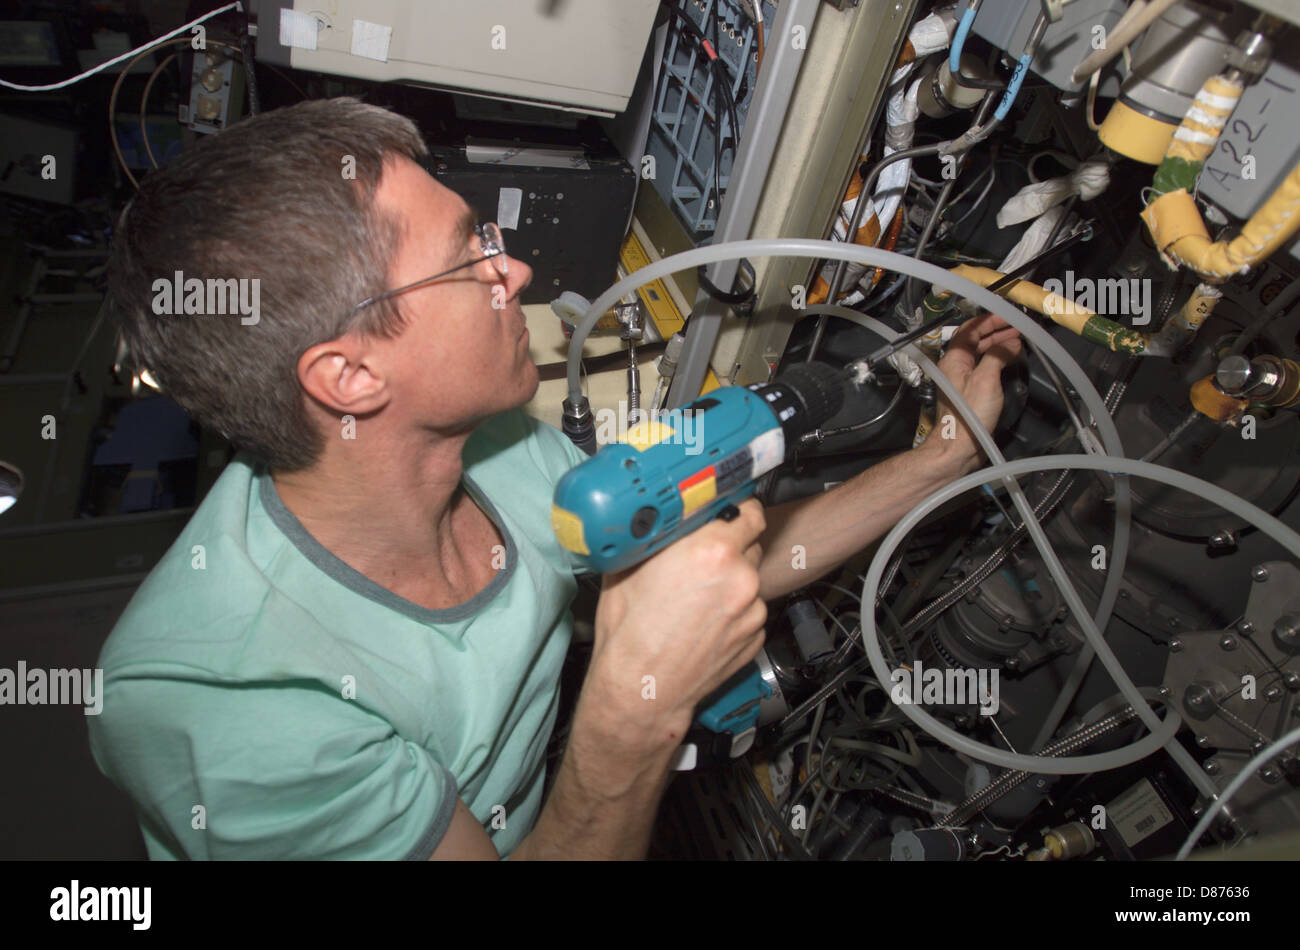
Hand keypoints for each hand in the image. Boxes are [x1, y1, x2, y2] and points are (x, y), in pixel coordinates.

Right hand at [585, 499, 767, 745]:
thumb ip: (659, 535)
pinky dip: (734, 611)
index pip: (748, 510)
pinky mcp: (756, 636)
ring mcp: (752, 610)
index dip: (737, 509)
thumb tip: (666, 517)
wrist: (642, 690)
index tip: (727, 512)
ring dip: (731, 581)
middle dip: (729, 547)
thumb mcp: (630, 566)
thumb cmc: (630, 633)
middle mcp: (740, 577)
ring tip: (697, 598)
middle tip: (700, 559)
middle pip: (750, 543)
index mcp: (712, 550)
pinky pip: (749, 611)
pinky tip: (705, 622)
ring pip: (749, 580)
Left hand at [923, 313, 1021, 475]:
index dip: (988, 321)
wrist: (959, 446)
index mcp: (953, 360)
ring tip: (1016, 341)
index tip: (1006, 316)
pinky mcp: (968, 392)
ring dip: (997, 346)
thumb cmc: (967, 416)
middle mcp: (954, 367)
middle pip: (974, 341)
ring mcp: (961, 380)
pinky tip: (1008, 362)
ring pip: (979, 355)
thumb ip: (997, 356)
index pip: (969, 330)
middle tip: (1015, 328)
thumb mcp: (986, 379)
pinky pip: (983, 368)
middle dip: (995, 332)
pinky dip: (996, 360)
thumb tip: (1010, 342)